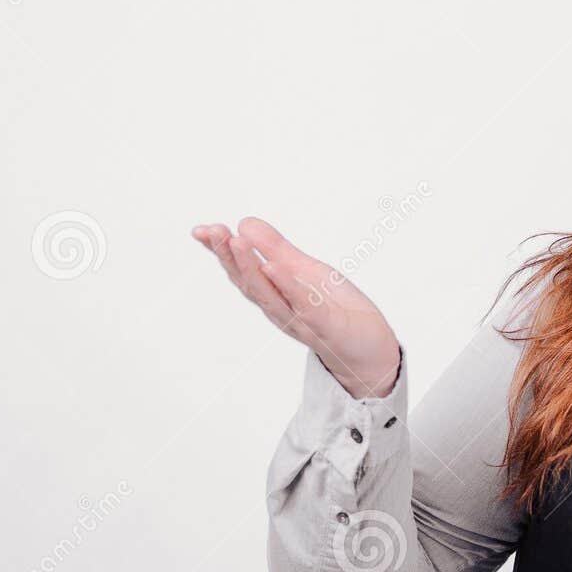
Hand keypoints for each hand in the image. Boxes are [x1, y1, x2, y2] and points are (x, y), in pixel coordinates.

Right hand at [191, 217, 401, 398]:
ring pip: (270, 294)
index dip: (220, 251)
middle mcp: (281, 309)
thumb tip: (244, 223)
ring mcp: (302, 319)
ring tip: (236, 241)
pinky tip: (273, 268)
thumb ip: (276, 249)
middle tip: (212, 231)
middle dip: (228, 256)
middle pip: (248, 282)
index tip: (201, 230)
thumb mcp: (305, 271)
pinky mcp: (326, 326)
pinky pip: (305, 305)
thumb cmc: (337, 310)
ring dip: (250, 268)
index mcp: (274, 294)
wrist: (370, 349)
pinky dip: (288, 286)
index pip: (241, 270)